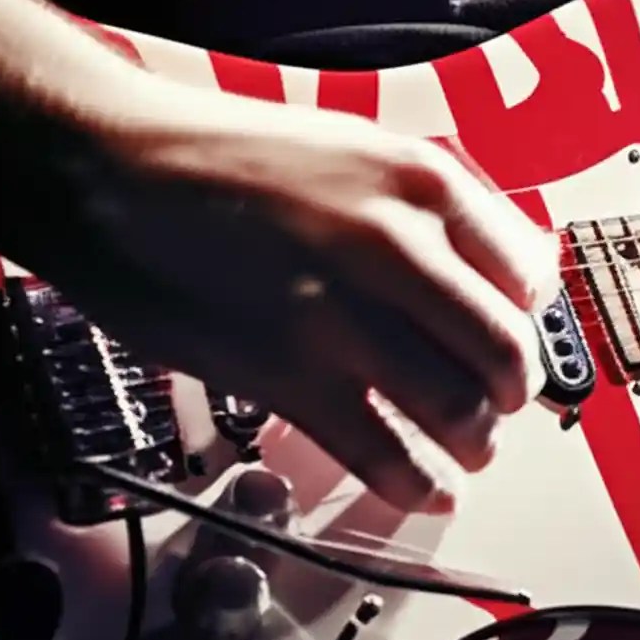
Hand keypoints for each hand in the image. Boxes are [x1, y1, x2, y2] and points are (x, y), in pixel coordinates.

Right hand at [30, 76, 558, 514]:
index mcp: (421, 183)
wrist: (111, 170)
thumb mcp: (358, 150)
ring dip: (476, 444)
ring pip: (457, 411)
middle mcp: (395, 246)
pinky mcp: (287, 377)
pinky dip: (416, 483)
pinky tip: (427, 489)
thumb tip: (507, 272)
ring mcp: (341, 316)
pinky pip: (380, 453)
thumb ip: (437, 210)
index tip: (518, 346)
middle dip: (514, 396)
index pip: (528, 277)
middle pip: (504, 353)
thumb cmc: (226, 157)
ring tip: (472, 450)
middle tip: (503, 408)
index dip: (528, 324)